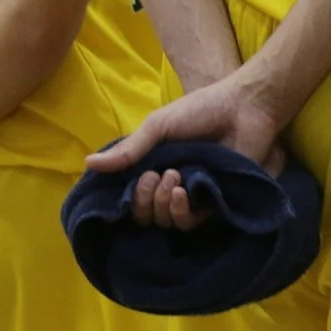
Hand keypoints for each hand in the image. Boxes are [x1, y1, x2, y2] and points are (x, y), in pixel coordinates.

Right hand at [84, 69, 284, 229]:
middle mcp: (171, 186)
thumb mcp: (158, 125)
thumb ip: (129, 149)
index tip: (129, 183)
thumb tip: (87, 163)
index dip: (124, 198)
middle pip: (145, 215)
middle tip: (153, 177)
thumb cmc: (200, 111)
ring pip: (166, 221)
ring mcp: (194, 196)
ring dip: (162, 205)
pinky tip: (182, 193)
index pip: (130, 197)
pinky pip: (191, 222)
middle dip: (143, 201)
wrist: (243, 107)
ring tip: (173, 178)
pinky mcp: (216, 202)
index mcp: (154, 167)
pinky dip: (182, 212)